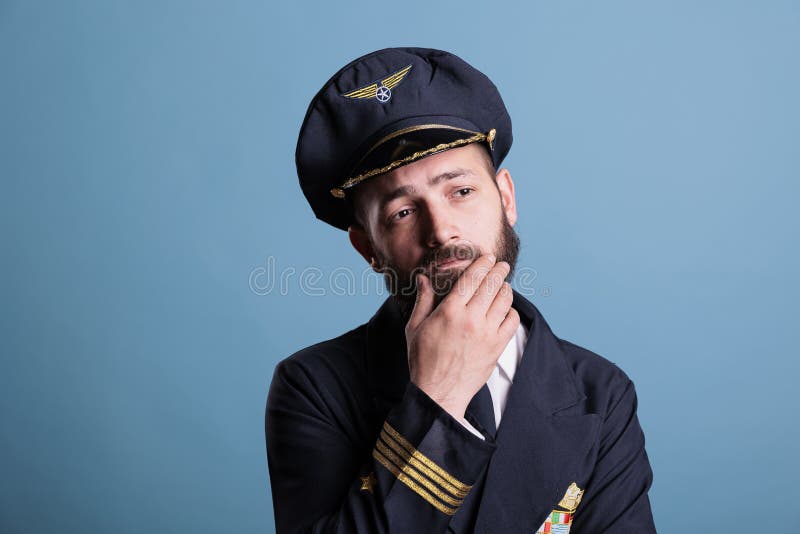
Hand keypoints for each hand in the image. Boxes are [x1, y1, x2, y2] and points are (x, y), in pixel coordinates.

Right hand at [405, 253, 519, 419]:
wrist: (439, 393)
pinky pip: (511, 321)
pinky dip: (510, 311)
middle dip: (498, 270)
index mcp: (450, 312)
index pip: (471, 278)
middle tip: (501, 265)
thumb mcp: (415, 328)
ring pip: (504, 300)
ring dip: (505, 288)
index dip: (482, 264)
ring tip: (503, 285)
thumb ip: (423, 300)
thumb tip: (422, 278)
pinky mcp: (497, 347)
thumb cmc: (423, 361)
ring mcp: (487, 333)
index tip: (488, 257)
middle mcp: (471, 319)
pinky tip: (504, 310)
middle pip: (491, 285)